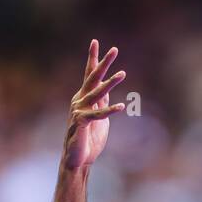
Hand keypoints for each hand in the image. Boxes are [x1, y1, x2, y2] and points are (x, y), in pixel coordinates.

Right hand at [63, 40, 126, 170]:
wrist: (78, 158)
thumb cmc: (89, 138)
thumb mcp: (99, 116)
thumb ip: (101, 101)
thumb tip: (108, 88)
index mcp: (83, 97)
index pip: (89, 74)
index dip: (93, 59)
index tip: (96, 42)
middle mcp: (79, 100)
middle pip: (93, 77)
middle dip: (103, 63)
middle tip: (114, 50)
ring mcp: (79, 110)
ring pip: (97, 93)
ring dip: (111, 83)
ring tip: (123, 73)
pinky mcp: (82, 122)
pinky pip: (98, 114)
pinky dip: (110, 110)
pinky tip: (122, 107)